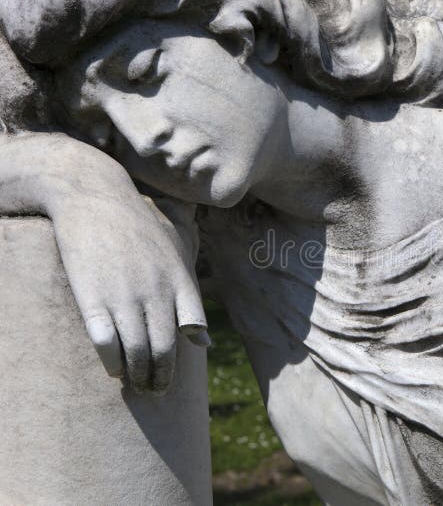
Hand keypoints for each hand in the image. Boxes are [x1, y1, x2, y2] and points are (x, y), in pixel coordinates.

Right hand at [0, 134, 211, 392]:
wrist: (94, 195)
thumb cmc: (136, 223)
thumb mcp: (174, 249)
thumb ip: (189, 292)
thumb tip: (203, 339)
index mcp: (179, 278)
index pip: (192, 329)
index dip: (183, 357)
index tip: (175, 374)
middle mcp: (156, 290)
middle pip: (164, 348)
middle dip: (161, 377)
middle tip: (156, 393)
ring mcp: (125, 295)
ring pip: (137, 350)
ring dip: (137, 375)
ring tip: (135, 386)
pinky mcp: (93, 297)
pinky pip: (105, 341)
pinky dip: (111, 361)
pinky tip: (112, 369)